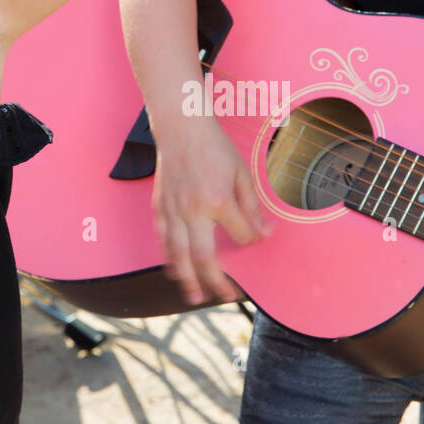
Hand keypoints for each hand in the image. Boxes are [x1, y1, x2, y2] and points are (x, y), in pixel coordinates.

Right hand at [153, 116, 270, 304]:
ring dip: (187, 279)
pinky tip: (174, 269)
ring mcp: (173, 209)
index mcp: (218, 200)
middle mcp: (193, 210)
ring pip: (178, 254)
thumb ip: (251, 207)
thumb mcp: (241, 173)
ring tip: (194, 296)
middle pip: (204, 257)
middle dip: (215, 281)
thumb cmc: (213, 146)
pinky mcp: (160, 205)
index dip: (249, 240)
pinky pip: (163, 238)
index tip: (253, 239)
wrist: (181, 126)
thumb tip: (264, 234)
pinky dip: (168, 257)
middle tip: (225, 296)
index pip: (239, 235)